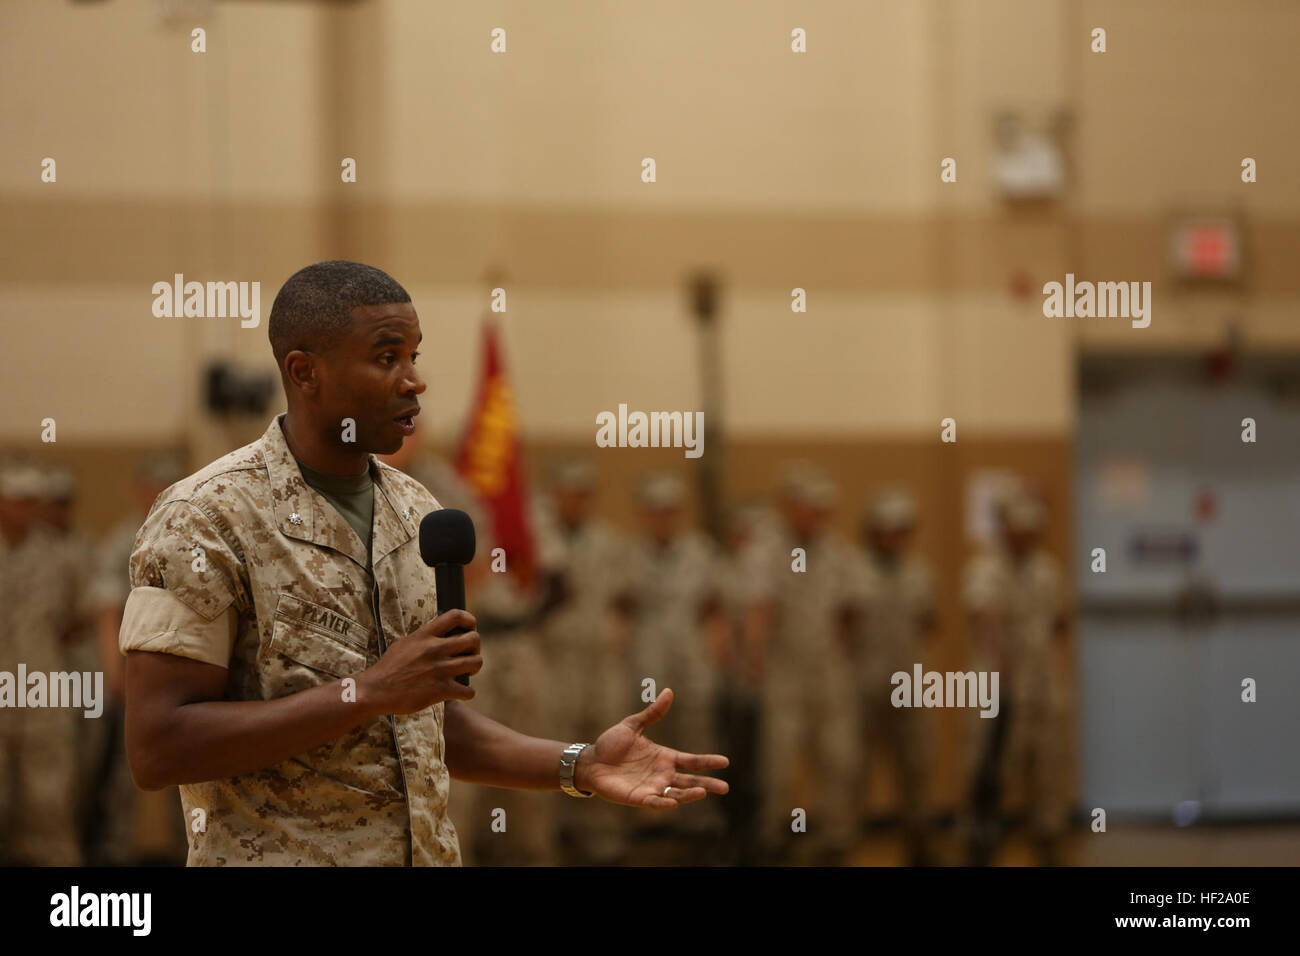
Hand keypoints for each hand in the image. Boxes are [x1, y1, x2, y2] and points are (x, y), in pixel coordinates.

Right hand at [357, 609, 481, 713]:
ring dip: (475, 668)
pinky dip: (468, 692)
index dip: (469, 620)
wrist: (375, 691)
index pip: (456, 616)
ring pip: (476, 662)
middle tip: (469, 655)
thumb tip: (438, 632)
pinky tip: (461, 692)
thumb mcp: (404, 643)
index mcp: (425, 635)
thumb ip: (423, 637)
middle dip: (475, 647)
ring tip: (468, 672)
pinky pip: (468, 690)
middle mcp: (435, 649)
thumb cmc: (388, 668)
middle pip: (473, 639)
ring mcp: (439, 669)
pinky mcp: (441, 690)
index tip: (470, 628)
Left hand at [577, 688, 728, 807]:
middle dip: (707, 784)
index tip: (725, 762)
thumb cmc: (611, 744)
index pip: (691, 761)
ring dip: (689, 794)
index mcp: (664, 757)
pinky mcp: (638, 798)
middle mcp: (662, 774)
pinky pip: (654, 802)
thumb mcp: (633, 725)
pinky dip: (663, 804)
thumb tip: (669, 692)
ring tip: (702, 792)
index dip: (707, 762)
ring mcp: (651, 787)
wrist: (590, 761)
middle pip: (690, 781)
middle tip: (724, 787)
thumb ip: (652, 713)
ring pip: (676, 794)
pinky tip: (673, 803)